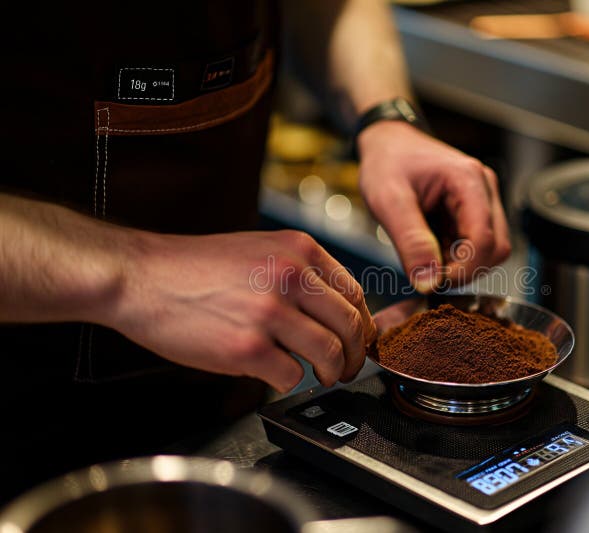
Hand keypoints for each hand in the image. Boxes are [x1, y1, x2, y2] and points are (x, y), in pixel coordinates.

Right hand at [109, 230, 375, 391]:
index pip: (355, 293)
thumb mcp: (259, 250)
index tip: (356, 340)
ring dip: (330, 373)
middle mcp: (291, 276)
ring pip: (329, 354)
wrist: (141, 276)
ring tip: (320, 376)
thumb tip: (333, 311)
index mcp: (299, 249)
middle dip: (354, 355)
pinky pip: (291, 376)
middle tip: (346, 368)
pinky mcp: (249, 347)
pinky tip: (275, 374)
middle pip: (351, 326)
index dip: (361, 324)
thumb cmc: (194, 267)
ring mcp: (271, 312)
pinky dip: (288, 382)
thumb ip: (299, 274)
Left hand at [358, 121, 510, 291]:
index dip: (463, 270)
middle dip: (465, 270)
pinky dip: (456, 256)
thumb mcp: (388, 201)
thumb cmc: (387, 162)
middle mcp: (484, 188)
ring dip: (461, 264)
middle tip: (429, 273)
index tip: (433, 280)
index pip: (485, 240)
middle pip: (496, 248)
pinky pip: (477, 244)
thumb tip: (428, 282)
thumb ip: (410, 241)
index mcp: (467, 180)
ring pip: (490, 249)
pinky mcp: (475, 210)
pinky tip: (431, 248)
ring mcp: (483, 199)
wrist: (387, 143)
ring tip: (426, 256)